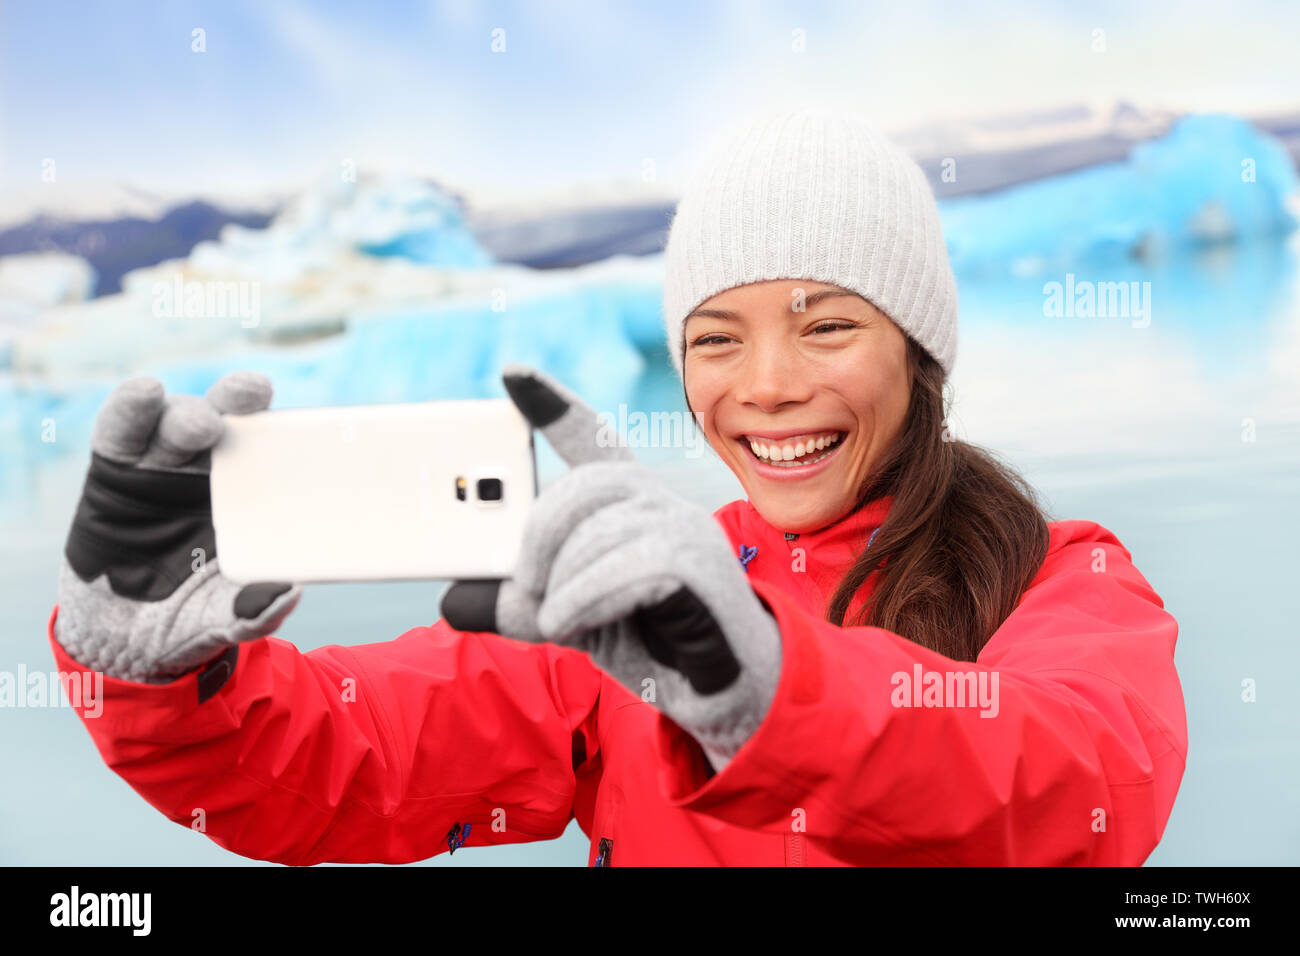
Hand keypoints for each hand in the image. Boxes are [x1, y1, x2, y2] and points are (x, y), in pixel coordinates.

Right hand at [55, 372, 301, 687]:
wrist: (120, 638)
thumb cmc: (190, 616)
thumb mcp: (222, 618)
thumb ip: (251, 609)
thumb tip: (287, 594)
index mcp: (246, 494)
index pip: (266, 447)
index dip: (279, 424)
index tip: (302, 418)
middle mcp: (206, 469)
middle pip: (224, 418)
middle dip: (238, 398)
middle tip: (253, 392)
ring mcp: (159, 465)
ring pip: (174, 420)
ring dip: (187, 412)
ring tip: (202, 423)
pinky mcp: (114, 469)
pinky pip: (120, 432)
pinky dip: (130, 410)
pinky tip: (143, 393)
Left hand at [440, 365, 781, 770]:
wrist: (717, 687)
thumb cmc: (646, 636)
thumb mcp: (567, 614)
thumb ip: (518, 602)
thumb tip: (453, 599)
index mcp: (625, 502)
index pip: (590, 438)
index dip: (552, 403)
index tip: (511, 372)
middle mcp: (657, 500)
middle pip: (583, 485)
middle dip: (539, 536)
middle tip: (525, 586)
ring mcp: (683, 525)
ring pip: (599, 532)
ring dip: (563, 584)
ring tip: (558, 618)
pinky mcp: (698, 561)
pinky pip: (628, 565)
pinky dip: (585, 598)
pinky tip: (570, 622)